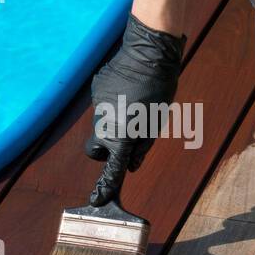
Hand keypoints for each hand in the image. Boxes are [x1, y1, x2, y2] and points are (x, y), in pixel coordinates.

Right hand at [85, 14, 185, 204]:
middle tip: (123, 141)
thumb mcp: (156, 124)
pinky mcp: (95, 90)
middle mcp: (104, 124)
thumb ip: (142, 147)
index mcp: (122, 136)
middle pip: (95, 150)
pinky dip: (112, 104)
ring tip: (134, 105)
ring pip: (100, 125)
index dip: (105, 186)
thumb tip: (132, 164)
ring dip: (113, 124)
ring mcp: (97, 107)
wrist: (149, 53)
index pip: (112, 168)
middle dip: (104, 151)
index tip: (97, 200)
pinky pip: (101, 105)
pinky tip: (128, 90)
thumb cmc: (159, 90)